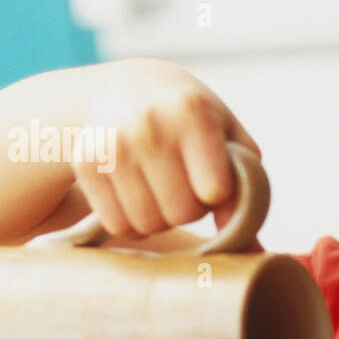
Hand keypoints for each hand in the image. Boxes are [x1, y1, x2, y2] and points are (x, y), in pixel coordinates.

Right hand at [75, 57, 260, 238]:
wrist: (128, 90)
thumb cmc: (194, 121)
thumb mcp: (228, 138)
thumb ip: (247, 187)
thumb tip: (254, 248)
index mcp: (190, 111)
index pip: (215, 191)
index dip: (217, 194)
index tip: (212, 177)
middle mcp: (146, 124)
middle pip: (181, 214)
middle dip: (190, 209)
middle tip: (185, 185)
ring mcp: (111, 144)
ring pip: (147, 225)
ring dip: (161, 218)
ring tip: (162, 188)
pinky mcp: (84, 164)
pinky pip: (117, 225)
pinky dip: (132, 221)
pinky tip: (137, 194)